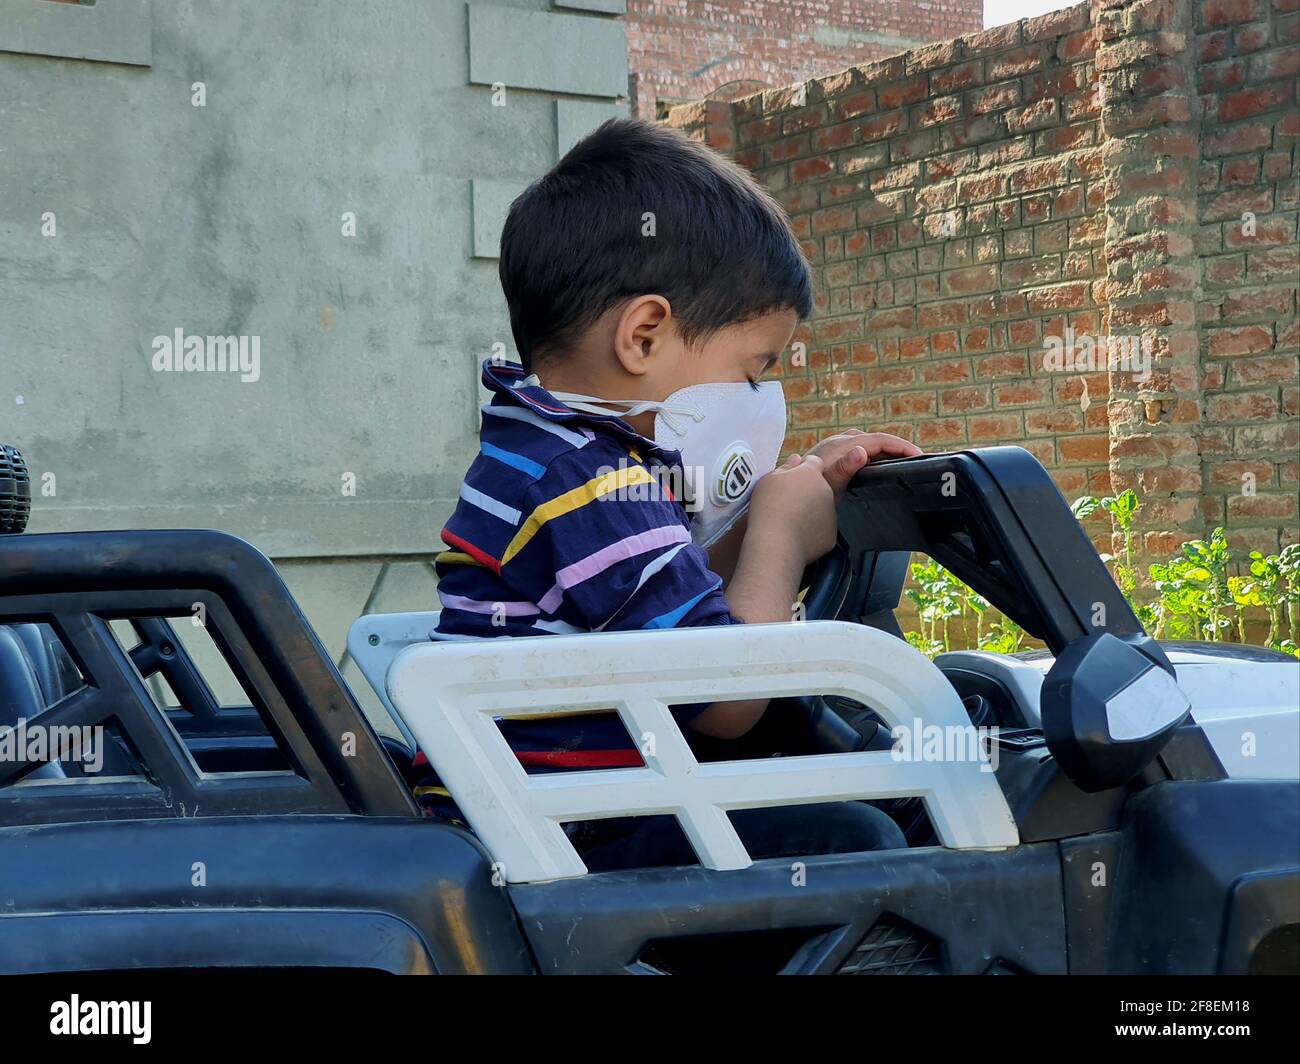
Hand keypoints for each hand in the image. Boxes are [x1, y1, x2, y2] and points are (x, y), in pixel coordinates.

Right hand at [747, 453, 836, 565]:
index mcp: (812, 474)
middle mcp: (827, 491)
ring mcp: (831, 514)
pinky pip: (821, 530)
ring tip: (789, 521)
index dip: (802, 468)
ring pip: (821, 508)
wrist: (776, 544)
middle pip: (819, 486)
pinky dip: (811, 532)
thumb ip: (785, 468)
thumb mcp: (769, 480)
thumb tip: (796, 460)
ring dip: (810, 511)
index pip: (814, 463)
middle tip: (786, 502)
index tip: (791, 477)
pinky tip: (795, 535)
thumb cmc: (768, 509)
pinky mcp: (830, 535)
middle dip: (807, 491)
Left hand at [807, 430, 921, 495]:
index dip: (901, 446)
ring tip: (901, 462)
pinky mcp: (831, 455)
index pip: (879, 440)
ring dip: (884, 449)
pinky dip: (872, 454)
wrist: (787, 500)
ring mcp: (833, 447)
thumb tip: (861, 451)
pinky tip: (877, 466)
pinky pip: (858, 449)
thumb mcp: (828, 487)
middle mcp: (837, 442)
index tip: (919, 455)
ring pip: (866, 442)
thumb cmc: (807, 497)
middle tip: (915, 461)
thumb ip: (843, 470)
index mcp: (841, 447)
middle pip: (875, 439)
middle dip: (896, 447)